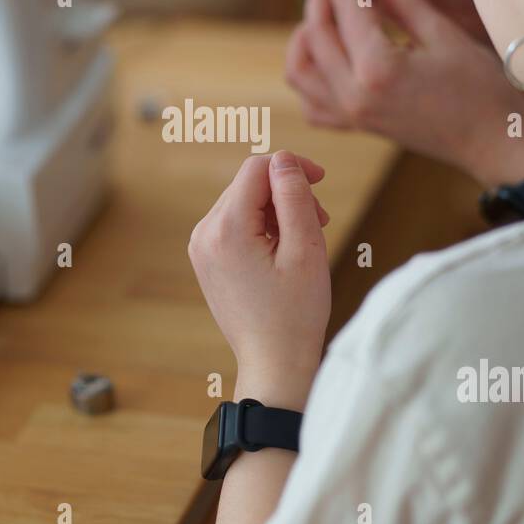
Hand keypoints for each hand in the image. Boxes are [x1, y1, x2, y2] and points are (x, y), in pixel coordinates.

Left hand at [189, 152, 331, 408]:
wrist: (273, 364)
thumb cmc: (295, 314)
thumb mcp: (305, 249)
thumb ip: (294, 196)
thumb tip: (284, 159)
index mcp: (225, 228)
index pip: (257, 168)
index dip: (292, 166)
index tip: (321, 180)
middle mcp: (204, 233)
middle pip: (249, 184)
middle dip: (286, 192)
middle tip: (320, 221)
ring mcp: (201, 248)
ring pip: (243, 203)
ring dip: (277, 210)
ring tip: (304, 241)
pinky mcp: (207, 260)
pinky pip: (236, 224)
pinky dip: (262, 227)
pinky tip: (284, 253)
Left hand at [286, 0, 523, 187]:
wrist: (493, 143)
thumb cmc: (482, 88)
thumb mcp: (444, 33)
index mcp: (378, 69)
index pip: (345, 6)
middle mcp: (353, 95)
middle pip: (315, 31)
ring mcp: (350, 115)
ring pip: (300, 68)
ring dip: (306, 33)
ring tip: (330, 8)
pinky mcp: (355, 126)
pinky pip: (310, 102)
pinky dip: (310, 74)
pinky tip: (329, 52)